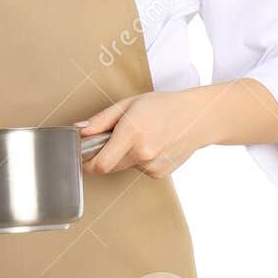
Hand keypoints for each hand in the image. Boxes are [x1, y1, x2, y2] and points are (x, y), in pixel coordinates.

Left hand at [77, 90, 214, 178]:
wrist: (197, 117)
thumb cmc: (163, 106)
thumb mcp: (128, 104)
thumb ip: (101, 120)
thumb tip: (80, 131)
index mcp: (132, 133)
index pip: (100, 164)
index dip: (86, 164)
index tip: (81, 158)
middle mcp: (143, 153)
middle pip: (109, 167)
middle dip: (104, 155)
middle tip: (115, 138)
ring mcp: (152, 166)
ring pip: (124, 167)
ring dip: (124, 156)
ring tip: (141, 137)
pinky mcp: (159, 174)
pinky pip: (139, 170)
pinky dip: (139, 160)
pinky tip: (152, 145)